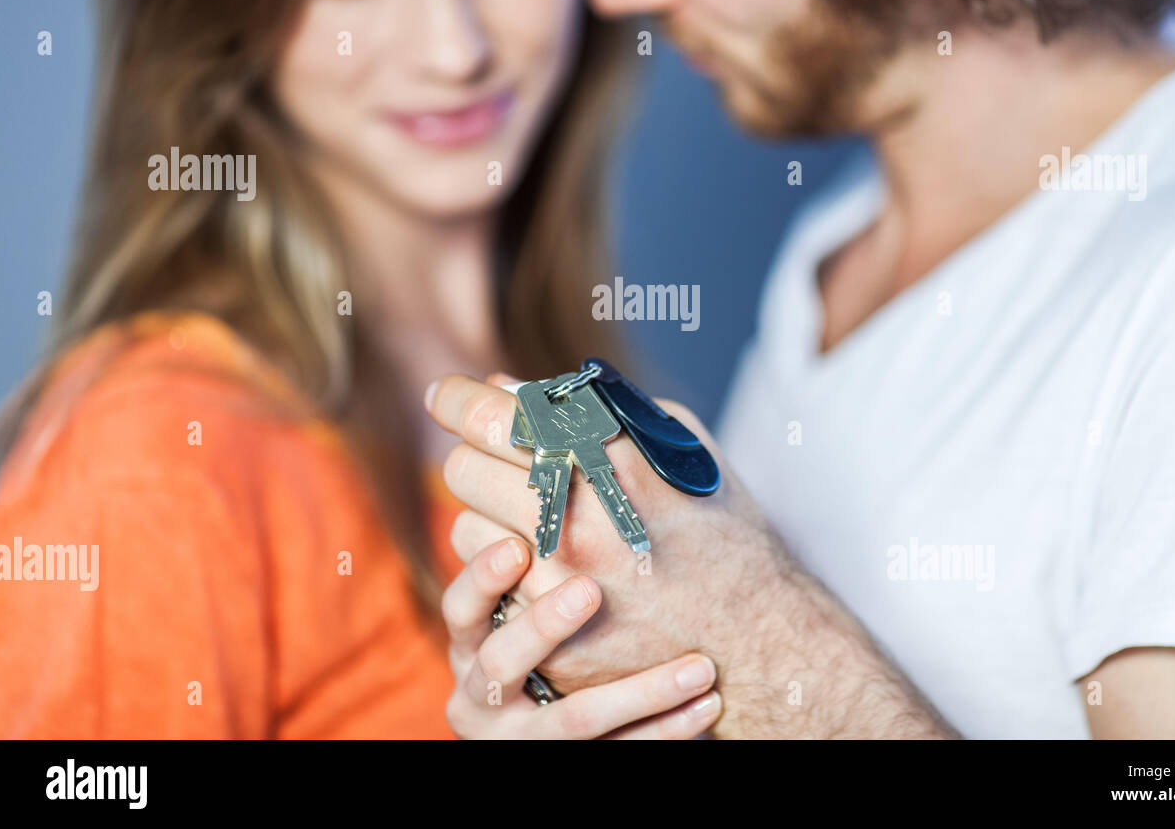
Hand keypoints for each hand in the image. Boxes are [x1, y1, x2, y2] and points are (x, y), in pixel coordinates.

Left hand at [427, 373, 826, 737]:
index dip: (456, 399)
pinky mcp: (549, 638)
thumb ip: (594, 408)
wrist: (754, 636)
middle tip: (501, 462)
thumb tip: (509, 387)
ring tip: (538, 524)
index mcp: (611, 462)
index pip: (495, 416)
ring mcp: (559, 587)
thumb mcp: (675, 446)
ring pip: (464, 529)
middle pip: (463, 468)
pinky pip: (486, 590)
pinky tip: (549, 571)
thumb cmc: (719, 529)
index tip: (444, 395)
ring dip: (489, 519)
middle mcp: (576, 521)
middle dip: (476, 458)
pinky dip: (509, 574)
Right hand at [441, 534, 722, 738]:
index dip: (485, 576)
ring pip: (571, 721)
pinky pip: (619, 752)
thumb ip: (537, 521)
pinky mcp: (563, 763)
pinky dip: (666, 729)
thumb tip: (542, 410)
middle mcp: (484, 688)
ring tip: (697, 668)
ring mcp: (520, 736)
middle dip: (544, 626)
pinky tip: (709, 704)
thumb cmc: (568, 616)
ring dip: (638, 692)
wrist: (587, 704)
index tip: (519, 547)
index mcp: (476, 631)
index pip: (465, 602)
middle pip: (500, 660)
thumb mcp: (535, 580)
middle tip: (591, 591)